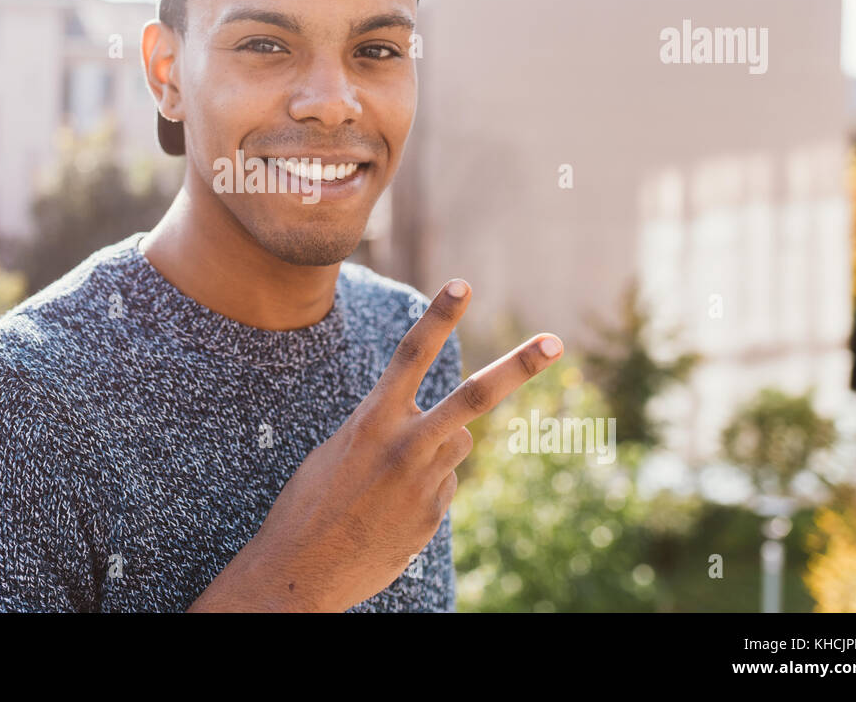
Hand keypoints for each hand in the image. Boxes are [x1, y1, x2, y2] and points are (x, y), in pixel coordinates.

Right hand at [198, 278, 561, 611]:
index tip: (462, 284)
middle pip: (471, 397)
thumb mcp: (338, 450)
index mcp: (371, 421)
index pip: (411, 356)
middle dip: (518, 367)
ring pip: (458, 445)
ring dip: (437, 451)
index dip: (438, 317)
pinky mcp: (432, 517)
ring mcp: (424, 484)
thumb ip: (384, 429)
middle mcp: (404, 447)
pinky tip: (388, 513)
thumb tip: (429, 432)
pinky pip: (443, 487)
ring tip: (388, 480)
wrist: (300, 570)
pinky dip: (424, 492)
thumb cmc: (308, 503)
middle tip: (555, 341)